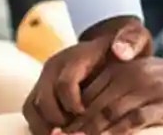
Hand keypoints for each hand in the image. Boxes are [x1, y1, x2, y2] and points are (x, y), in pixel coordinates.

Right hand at [23, 16, 151, 134]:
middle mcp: (54, 68)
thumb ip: (130, 41)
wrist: (108, 46)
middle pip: (43, 99)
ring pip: (32, 108)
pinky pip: (31, 112)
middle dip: (58, 121)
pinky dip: (40, 128)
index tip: (87, 115)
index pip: (64, 83)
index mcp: (74, 57)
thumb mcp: (131, 38)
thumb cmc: (122, 47)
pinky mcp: (41, 92)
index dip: (74, 104)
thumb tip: (120, 52)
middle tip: (77, 134)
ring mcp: (45, 80)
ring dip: (45, 127)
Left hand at [64, 54, 162, 134]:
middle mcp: (129, 76)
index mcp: (120, 69)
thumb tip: (89, 115)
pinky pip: (134, 121)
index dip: (71, 117)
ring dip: (91, 132)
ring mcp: (146, 88)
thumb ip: (116, 91)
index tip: (58, 133)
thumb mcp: (140, 80)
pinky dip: (118, 134)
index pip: (86, 94)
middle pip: (93, 105)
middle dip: (76, 128)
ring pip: (109, 114)